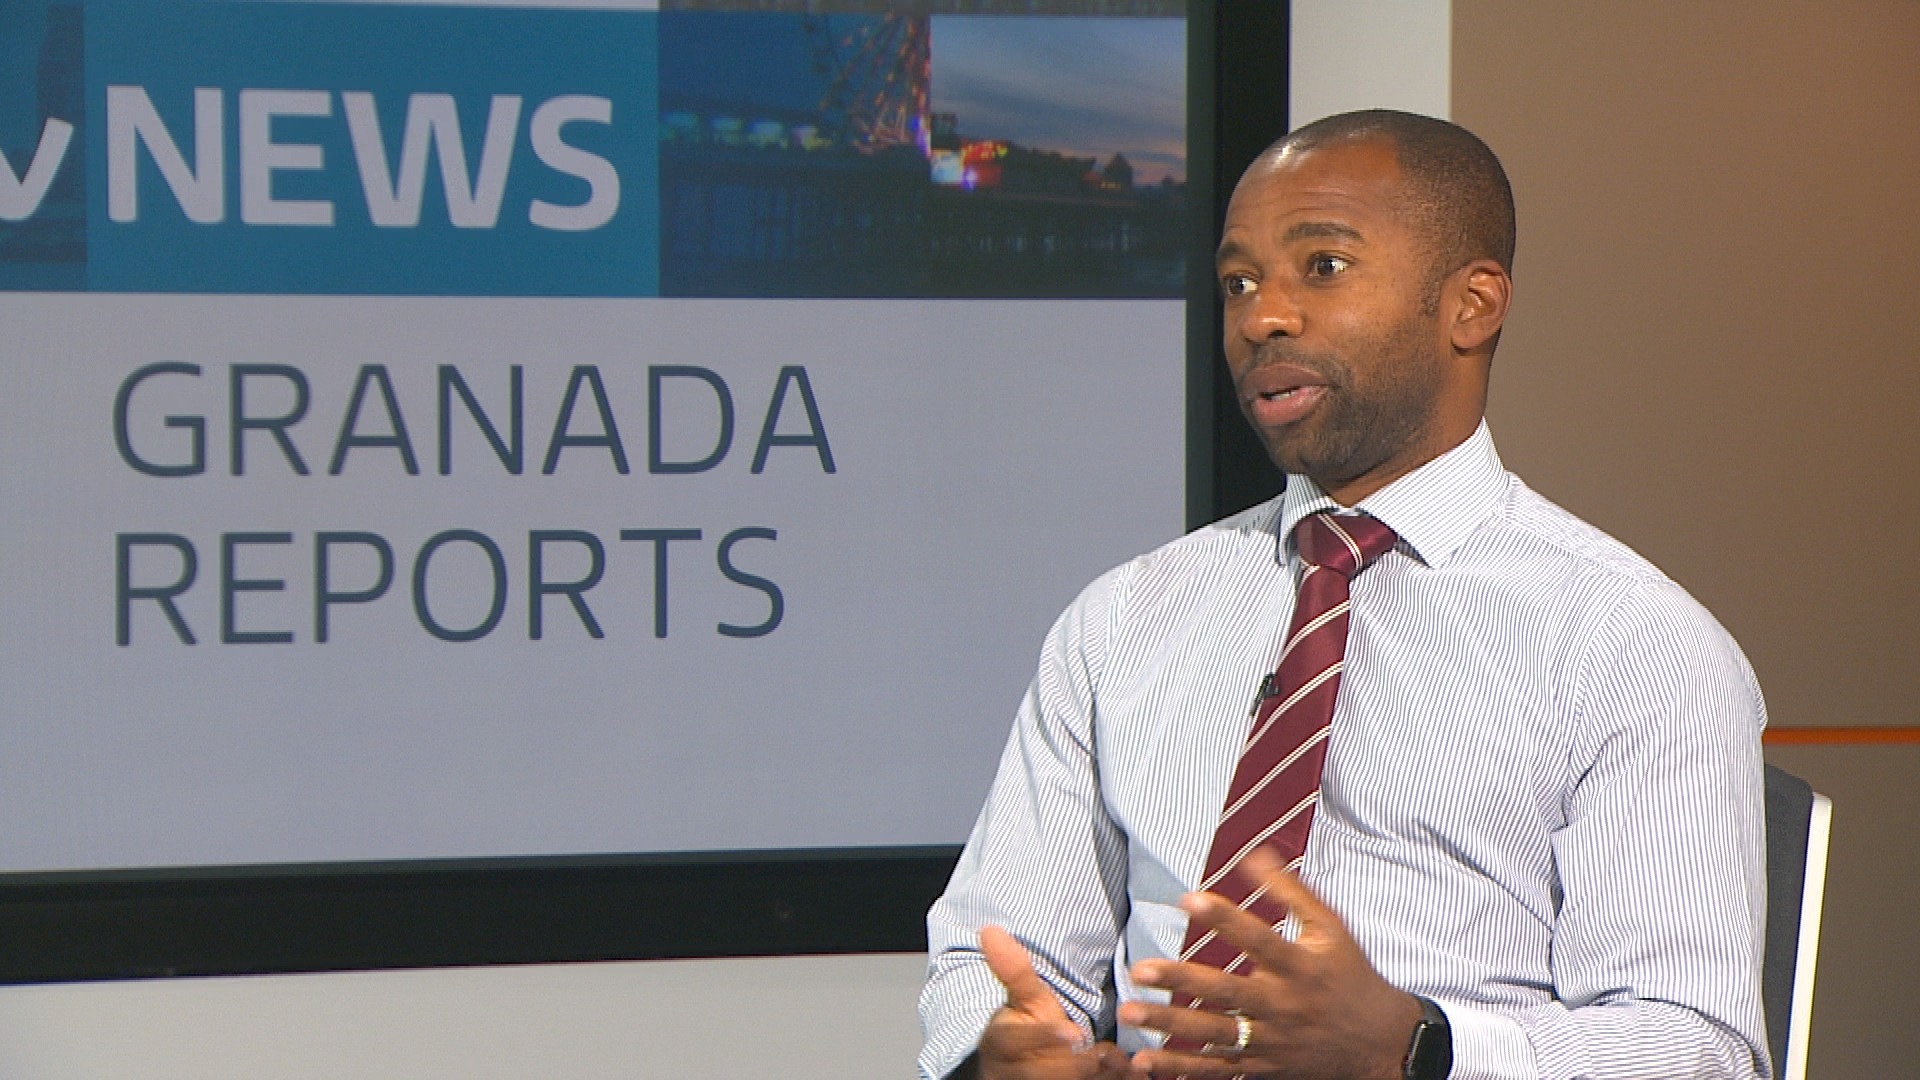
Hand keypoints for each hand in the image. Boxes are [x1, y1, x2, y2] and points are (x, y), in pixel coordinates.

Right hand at [975, 925, 1131, 1079]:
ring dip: (1095, 1077)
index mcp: (1000, 1043)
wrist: (1025, 1063)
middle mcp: (1011, 1072)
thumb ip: (1013, 970)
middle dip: (1072, 1064)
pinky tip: (1134, 1076)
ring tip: (1124, 1063)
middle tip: (1102, 1052)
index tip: (1073, 1032)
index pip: (1012, 1041)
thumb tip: (991, 928)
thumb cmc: (1028, 1025)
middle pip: (1037, 1073)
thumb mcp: (1024, 998)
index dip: (1041, 1037)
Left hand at [1116, 850, 1421, 1079]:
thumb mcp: (1331, 929)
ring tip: (1132, 1010)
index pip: (1259, 940)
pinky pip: (1217, 1070)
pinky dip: (1181, 1066)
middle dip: (1181, 980)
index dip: (1225, 919)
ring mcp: (1270, 1041)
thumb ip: (1291, 892)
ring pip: (1214, 1034)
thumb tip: (1255, 855)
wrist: (1379, 1043)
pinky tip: (1146, 1060)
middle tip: (1142, 970)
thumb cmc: (1351, 977)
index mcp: (1300, 968)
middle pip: (1227, 992)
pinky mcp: (1261, 1066)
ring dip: (1169, 1024)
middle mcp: (1283, 1006)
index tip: (1190, 898)